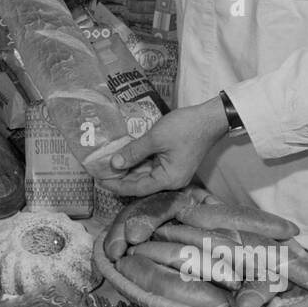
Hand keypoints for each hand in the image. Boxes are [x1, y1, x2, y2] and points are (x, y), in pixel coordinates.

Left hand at [101, 98, 229, 196]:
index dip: (117, 185)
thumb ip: (134, 152)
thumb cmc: (185, 128)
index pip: (137, 188)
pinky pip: (150, 166)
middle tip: (98, 172)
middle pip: (140, 184)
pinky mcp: (171, 162)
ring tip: (106, 165)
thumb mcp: (155, 138)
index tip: (99, 180)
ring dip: (127, 170)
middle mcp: (171, 180)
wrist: (209, 118)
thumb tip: (114, 164)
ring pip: (144, 175)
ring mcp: (172, 171)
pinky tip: (123, 157)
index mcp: (169, 179)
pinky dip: (137, 162)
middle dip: (119, 178)